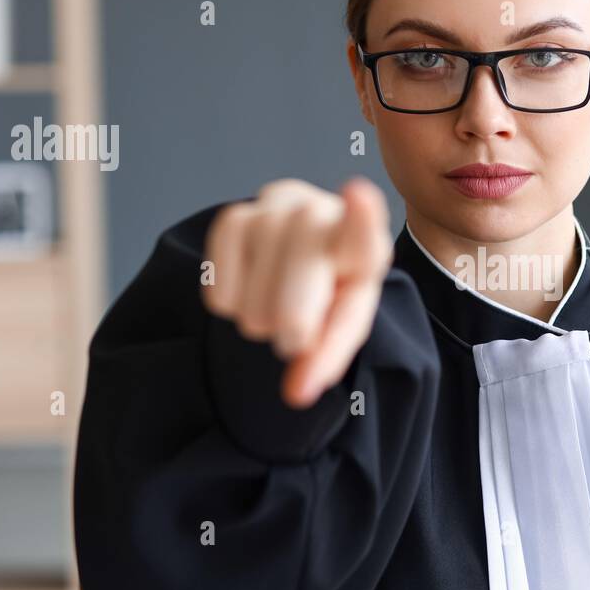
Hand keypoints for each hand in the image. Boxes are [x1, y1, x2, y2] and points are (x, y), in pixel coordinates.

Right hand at [201, 176, 392, 408]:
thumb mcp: (338, 330)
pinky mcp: (239, 213)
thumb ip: (324, 360)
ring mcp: (279, 206)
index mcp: (362, 246)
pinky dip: (228, 288)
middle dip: (293, 306)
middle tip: (290, 341)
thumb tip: (296, 394)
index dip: (361, 216)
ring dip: (259, 305)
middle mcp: (323, 213)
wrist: (298, 273)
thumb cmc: (327, 299)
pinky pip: (225, 244)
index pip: (364, 229)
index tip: (359, 196)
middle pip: (305, 249)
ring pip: (261, 248)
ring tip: (268, 320)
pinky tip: (240, 301)